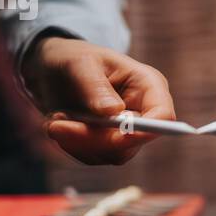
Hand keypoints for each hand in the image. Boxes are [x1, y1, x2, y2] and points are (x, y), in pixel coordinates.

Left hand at [21, 35, 174, 164]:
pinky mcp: (107, 145)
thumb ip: (95, 86)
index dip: (146, 129)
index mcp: (147, 86)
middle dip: (95, 138)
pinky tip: (59, 124)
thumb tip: (113, 113)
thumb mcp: (79, 63)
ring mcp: (125, 132)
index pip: (163, 115)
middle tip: (55, 125)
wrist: (51, 70)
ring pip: (112, 154)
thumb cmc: (71, 58)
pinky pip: (93, 157)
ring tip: (55, 117)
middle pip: (133, 141)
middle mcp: (142, 112)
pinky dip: (71, 145)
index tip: (115, 132)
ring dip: (78, 141)